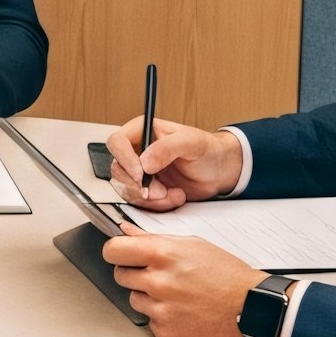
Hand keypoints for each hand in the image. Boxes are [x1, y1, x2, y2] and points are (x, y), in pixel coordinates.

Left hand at [100, 230, 262, 336]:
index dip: (115, 252)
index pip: (113, 251)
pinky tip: (183, 311)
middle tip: (158, 275)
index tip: (120, 254)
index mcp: (162, 254)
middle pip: (120, 276)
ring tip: (177, 294)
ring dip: (149, 297)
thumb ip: (155, 239)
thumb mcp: (193, 245)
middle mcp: (158, 282)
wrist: (253, 308)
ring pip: (134, 300)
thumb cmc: (228, 276)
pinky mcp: (166, 332)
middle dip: (134, 274)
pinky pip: (150, 322)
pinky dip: (162, 317)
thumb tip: (127, 231)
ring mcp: (160, 309)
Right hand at [107, 113, 242, 207]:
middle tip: (161, 190)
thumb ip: (167, 148)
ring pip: (126, 189)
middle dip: (139, 185)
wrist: (218, 171)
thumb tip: (144, 162)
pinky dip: (157, 205)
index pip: (117, 142)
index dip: (124, 159)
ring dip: (151, 198)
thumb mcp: (191, 142)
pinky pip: (138, 202)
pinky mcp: (145, 189)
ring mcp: (139, 171)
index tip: (141, 174)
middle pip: (118, 170)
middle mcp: (136, 151)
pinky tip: (174, 196)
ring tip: (174, 194)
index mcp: (142, 131)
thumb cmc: (207, 150)